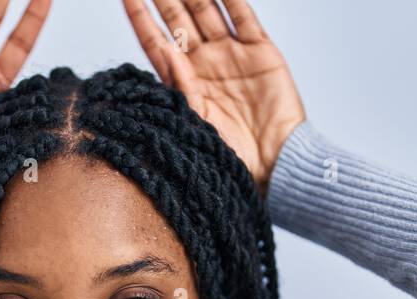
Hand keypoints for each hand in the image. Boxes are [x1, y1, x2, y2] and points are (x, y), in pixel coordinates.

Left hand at [122, 0, 304, 192]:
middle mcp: (204, 62)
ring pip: (206, 9)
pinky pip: (243, 16)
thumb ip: (181, 90)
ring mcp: (231, 54)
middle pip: (177, 19)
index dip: (141, 17)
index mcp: (184, 82)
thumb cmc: (232, 157)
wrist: (275, 165)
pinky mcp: (260, 52)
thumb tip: (168, 52)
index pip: (156, 42)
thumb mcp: (198, 126)